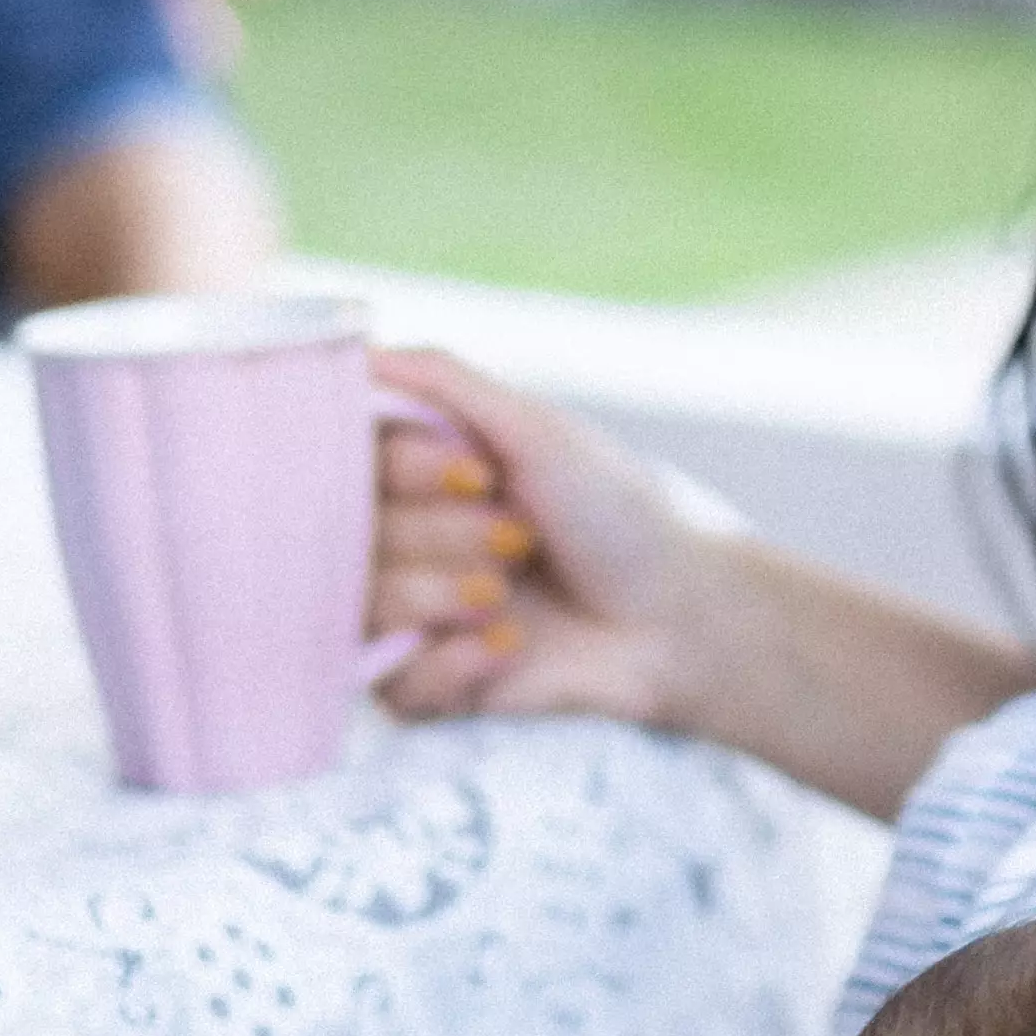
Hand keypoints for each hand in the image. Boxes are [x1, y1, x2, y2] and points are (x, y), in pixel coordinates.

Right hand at [367, 344, 712, 727]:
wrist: (682, 618)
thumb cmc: (621, 514)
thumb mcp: (537, 429)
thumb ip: (443, 382)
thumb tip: (360, 350)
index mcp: (428, 476)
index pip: (354, 465)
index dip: (405, 471)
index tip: (480, 473)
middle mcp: (413, 541)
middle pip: (353, 537)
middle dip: (443, 535)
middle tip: (521, 537)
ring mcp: (420, 616)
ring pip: (364, 609)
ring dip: (441, 595)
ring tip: (506, 592)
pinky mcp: (438, 685)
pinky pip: (394, 685)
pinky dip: (451, 663)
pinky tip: (509, 645)